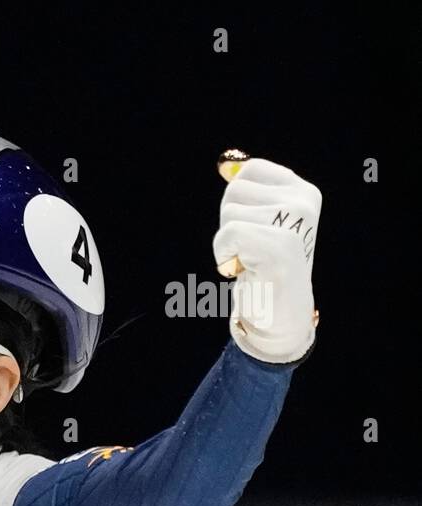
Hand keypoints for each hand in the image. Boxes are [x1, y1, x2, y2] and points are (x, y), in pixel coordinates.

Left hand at [212, 157, 320, 362]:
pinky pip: (228, 233)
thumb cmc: (263, 267)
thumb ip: (245, 189)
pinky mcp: (280, 245)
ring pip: (229, 211)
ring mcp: (295, 223)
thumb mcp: (256, 221)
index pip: (249, 171)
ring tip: (250, 260)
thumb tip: (225, 165)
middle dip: (230, 221)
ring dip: (227, 241)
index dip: (237, 202)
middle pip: (235, 190)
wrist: (278, 316)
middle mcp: (305, 202)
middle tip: (249, 249)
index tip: (253, 229)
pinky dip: (224, 254)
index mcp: (304, 192)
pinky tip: (242, 269)